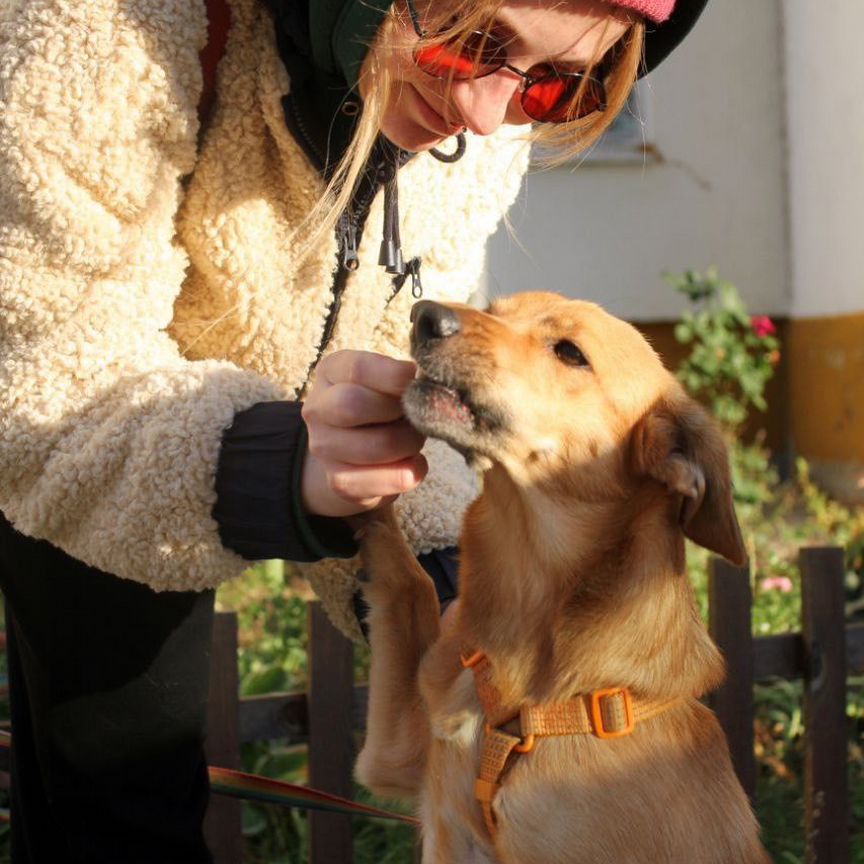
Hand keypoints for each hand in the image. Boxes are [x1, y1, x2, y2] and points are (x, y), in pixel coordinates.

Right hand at [301, 350, 427, 517]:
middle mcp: (317, 408)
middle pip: (354, 405)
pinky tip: (414, 464)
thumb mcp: (388, 382)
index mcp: (331, 371)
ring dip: (410, 443)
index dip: (394, 375)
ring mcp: (323, 447)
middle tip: (419, 414)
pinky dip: (408, 474)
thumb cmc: (384, 405)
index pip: (358, 368)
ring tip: (416, 439)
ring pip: (377, 445)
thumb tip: (431, 391)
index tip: (417, 378)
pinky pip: (378, 481)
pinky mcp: (338, 481)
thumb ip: (405, 381)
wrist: (360, 453)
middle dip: (400, 411)